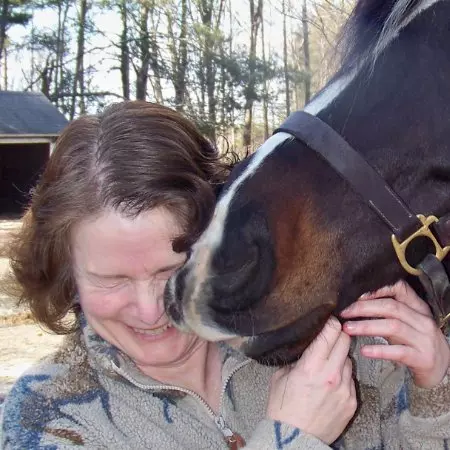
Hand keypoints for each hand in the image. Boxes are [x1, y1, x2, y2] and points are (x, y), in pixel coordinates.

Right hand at [266, 317, 356, 443]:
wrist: (294, 439)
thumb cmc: (283, 408)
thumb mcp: (281, 375)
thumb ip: (297, 358)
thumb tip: (307, 345)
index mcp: (311, 366)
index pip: (330, 332)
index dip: (330, 322)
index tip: (327, 320)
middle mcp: (331, 375)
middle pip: (345, 341)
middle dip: (338, 334)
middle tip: (330, 335)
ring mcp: (344, 389)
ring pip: (349, 359)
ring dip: (340, 356)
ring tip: (327, 364)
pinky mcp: (351, 401)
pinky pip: (351, 378)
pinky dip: (343, 375)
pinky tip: (331, 382)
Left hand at [341, 280, 449, 387]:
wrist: (440, 370)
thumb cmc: (414, 342)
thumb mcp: (404, 322)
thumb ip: (386, 311)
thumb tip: (355, 302)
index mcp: (417, 308)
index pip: (400, 288)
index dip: (377, 288)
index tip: (355, 293)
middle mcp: (423, 320)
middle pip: (390, 307)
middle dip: (363, 308)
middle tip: (343, 312)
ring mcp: (424, 339)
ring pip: (393, 327)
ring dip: (367, 326)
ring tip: (348, 329)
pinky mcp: (422, 358)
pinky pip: (399, 352)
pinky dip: (380, 350)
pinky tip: (364, 350)